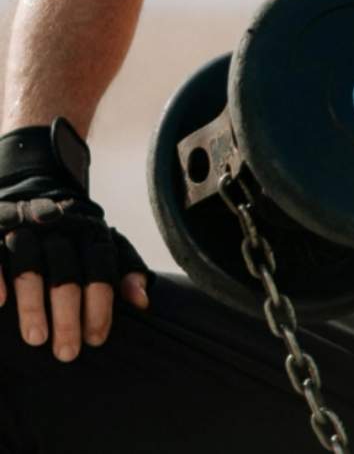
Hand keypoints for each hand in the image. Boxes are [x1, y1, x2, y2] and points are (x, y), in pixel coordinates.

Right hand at [0, 119, 151, 361]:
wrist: (35, 186)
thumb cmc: (76, 234)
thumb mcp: (107, 245)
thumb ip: (126, 270)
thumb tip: (142, 302)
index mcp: (90, 231)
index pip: (100, 269)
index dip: (100, 305)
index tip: (96, 339)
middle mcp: (60, 226)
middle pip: (67, 271)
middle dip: (67, 313)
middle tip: (67, 352)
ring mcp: (25, 225)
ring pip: (30, 264)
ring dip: (32, 303)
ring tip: (36, 340)